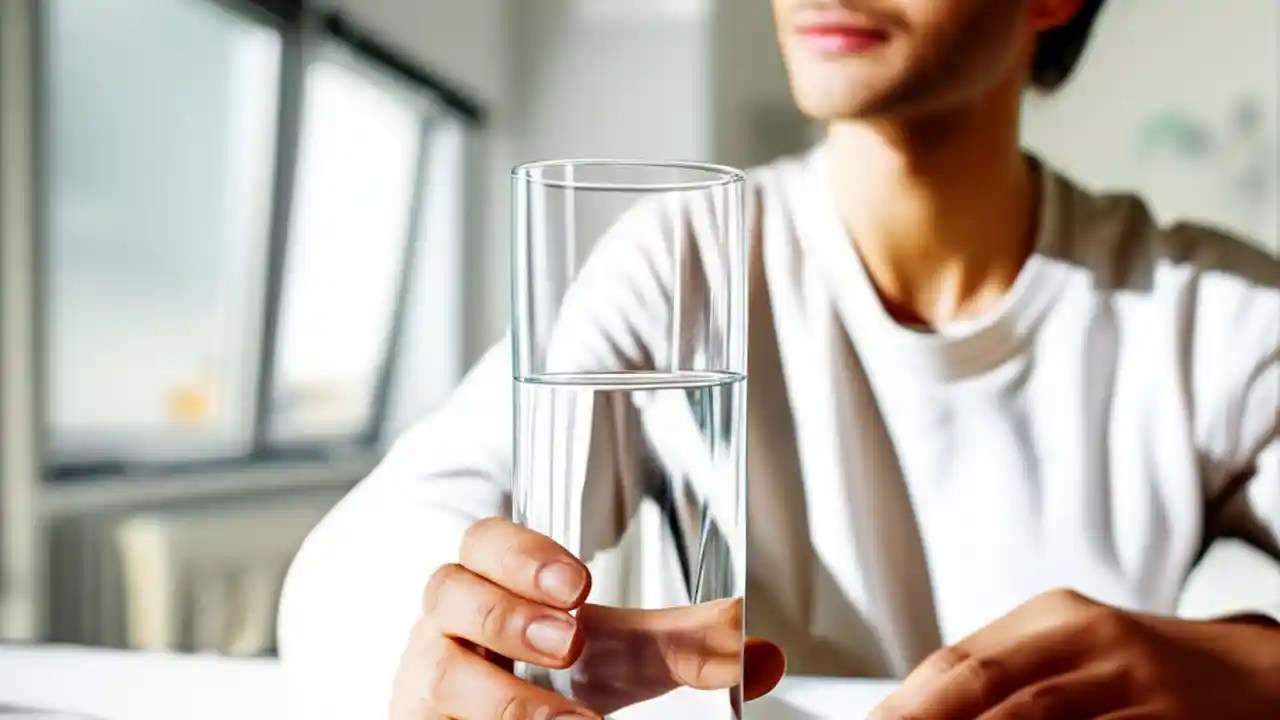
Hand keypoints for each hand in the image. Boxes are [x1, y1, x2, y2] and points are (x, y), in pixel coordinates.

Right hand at [391, 517, 784, 718]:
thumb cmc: (549, 674)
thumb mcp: (618, 658)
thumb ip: (685, 648)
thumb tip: (770, 656)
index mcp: (489, 580)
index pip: (483, 540)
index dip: (521, 553)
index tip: (579, 584)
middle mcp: (445, 624)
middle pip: (444, 591)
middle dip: (506, 612)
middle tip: (571, 639)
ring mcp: (424, 679)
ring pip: (434, 672)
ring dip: (503, 696)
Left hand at [871, 588, 1279, 718]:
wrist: (1250, 674)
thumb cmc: (1135, 671)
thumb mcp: (1070, 652)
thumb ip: (1000, 675)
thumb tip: (906, 711)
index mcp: (1053, 616)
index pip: (959, 659)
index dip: (906, 702)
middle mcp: (1091, 639)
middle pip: (986, 683)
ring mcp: (1134, 682)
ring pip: (1036, 718)